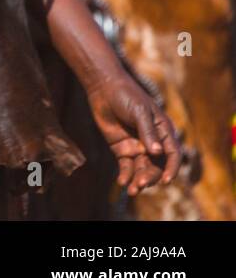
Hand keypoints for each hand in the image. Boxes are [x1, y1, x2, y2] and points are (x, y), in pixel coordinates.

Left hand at [85, 74, 180, 195]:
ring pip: (142, 169)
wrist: (103, 88)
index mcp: (163, 132)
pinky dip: (125, 175)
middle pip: (156, 165)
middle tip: (142, 184)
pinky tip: (122, 182)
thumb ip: (147, 132)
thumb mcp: (139, 111)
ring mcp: (137, 146)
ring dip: (139, 180)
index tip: (167, 180)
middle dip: (151, 177)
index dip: (172, 168)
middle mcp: (153, 142)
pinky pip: (126, 166)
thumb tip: (157, 153)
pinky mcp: (121, 149)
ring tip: (132, 190)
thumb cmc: (126, 95)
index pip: (173, 154)